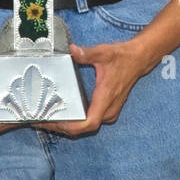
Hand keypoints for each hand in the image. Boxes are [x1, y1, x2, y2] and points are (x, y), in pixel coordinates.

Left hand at [37, 40, 155, 136]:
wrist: (138, 59)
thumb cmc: (122, 57)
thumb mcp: (104, 52)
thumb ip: (87, 53)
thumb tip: (72, 50)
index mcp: (105, 98)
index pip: (89, 123)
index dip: (70, 126)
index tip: (53, 122)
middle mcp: (108, 110)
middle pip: (83, 129)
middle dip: (62, 127)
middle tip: (41, 120)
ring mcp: (109, 112)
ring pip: (86, 127)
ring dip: (68, 126)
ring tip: (48, 118)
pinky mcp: (108, 110)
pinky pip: (90, 121)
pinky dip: (76, 121)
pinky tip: (63, 113)